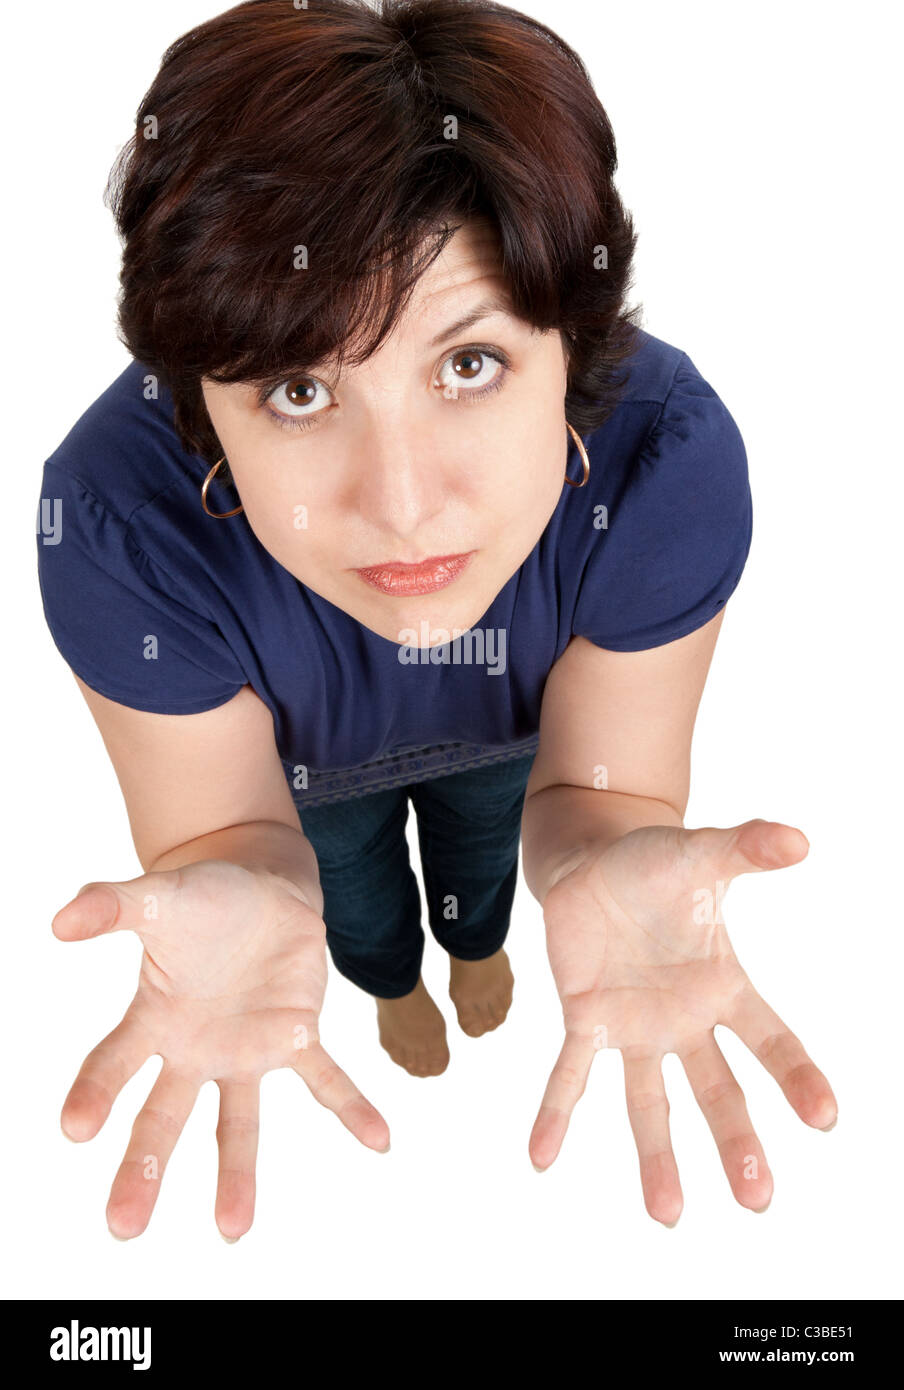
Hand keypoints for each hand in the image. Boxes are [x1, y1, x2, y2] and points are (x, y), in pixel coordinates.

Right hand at [52, 859, 389, 1239]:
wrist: (264, 885)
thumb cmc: (203, 896)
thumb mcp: (160, 897)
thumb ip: (112, 906)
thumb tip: (59, 921)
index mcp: (154, 1018)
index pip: (114, 1063)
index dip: (96, 1092)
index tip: (76, 1129)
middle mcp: (194, 1048)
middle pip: (162, 1117)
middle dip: (143, 1170)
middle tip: (123, 1226)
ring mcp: (247, 1049)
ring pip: (237, 1122)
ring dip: (237, 1173)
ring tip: (234, 1230)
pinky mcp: (297, 1037)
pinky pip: (326, 1081)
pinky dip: (352, 1109)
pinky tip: (380, 1140)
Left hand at [531, 819, 836, 1222]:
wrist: (592, 860)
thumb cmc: (655, 862)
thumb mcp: (702, 853)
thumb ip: (748, 849)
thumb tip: (799, 840)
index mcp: (723, 986)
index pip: (770, 1039)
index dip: (796, 1075)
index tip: (824, 1117)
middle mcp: (684, 1019)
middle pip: (717, 1089)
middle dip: (737, 1140)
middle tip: (758, 1198)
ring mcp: (635, 1027)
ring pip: (649, 1101)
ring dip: (657, 1156)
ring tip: (668, 1216)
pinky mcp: (586, 1020)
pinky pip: (570, 1075)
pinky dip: (556, 1114)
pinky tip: (540, 1158)